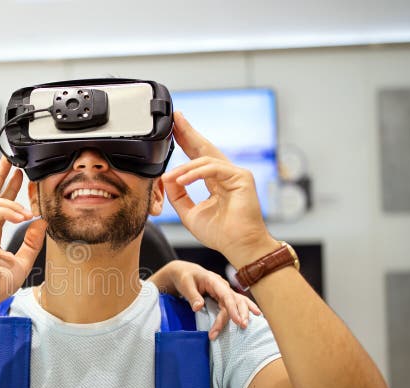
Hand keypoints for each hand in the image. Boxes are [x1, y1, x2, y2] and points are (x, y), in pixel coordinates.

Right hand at [0, 157, 46, 311]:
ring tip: (28, 208)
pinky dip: (5, 211)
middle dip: (2, 177)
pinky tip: (20, 216)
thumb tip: (41, 222)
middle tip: (12, 161)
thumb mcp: (22, 262)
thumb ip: (32, 243)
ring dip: (11, 198)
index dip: (13, 191)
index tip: (24, 179)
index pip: (2, 206)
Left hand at [150, 260, 260, 339]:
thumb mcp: (185, 285)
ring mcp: (224, 291)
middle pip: (235, 300)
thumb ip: (192, 296)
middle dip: (239, 313)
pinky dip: (245, 309)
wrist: (185, 272)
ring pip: (238, 302)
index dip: (232, 309)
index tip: (237, 321)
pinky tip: (256, 314)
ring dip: (243, 313)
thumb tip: (198, 307)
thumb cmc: (185, 277)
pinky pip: (236, 303)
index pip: (226, 296)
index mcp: (214, 281)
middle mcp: (222, 286)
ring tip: (245, 325)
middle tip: (242, 327)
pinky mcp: (223, 296)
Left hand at [161, 112, 277, 265]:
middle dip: (189, 133)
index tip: (173, 129)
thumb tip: (167, 179)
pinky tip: (182, 180)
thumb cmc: (220, 234)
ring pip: (206, 160)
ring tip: (171, 177)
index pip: (198, 157)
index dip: (186, 141)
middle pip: (205, 148)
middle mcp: (226, 174)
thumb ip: (178, 195)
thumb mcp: (189, 213)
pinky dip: (195, 173)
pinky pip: (214, 169)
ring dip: (184, 167)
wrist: (238, 246)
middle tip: (176, 118)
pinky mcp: (242, 177)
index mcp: (215, 181)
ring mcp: (236, 174)